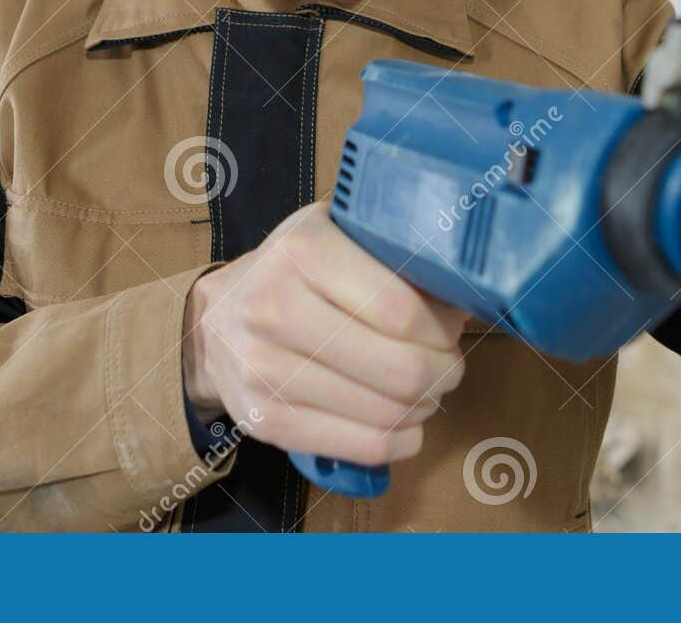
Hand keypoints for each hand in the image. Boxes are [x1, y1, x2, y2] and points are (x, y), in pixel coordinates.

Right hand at [181, 200, 467, 465]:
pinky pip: (359, 447)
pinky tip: (405, 423)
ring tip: (427, 390)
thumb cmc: (294, 271)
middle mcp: (274, 308)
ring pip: (385, 414)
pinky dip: (398, 441)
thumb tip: (465, 296)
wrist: (215, 320)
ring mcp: (264, 370)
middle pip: (399, 369)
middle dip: (443, 373)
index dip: (443, 330)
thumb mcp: (337, 234)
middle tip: (448, 366)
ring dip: (424, 407)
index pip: (401, 309)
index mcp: (303, 251)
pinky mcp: (264, 420)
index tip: (452, 329)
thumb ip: (395, 253)